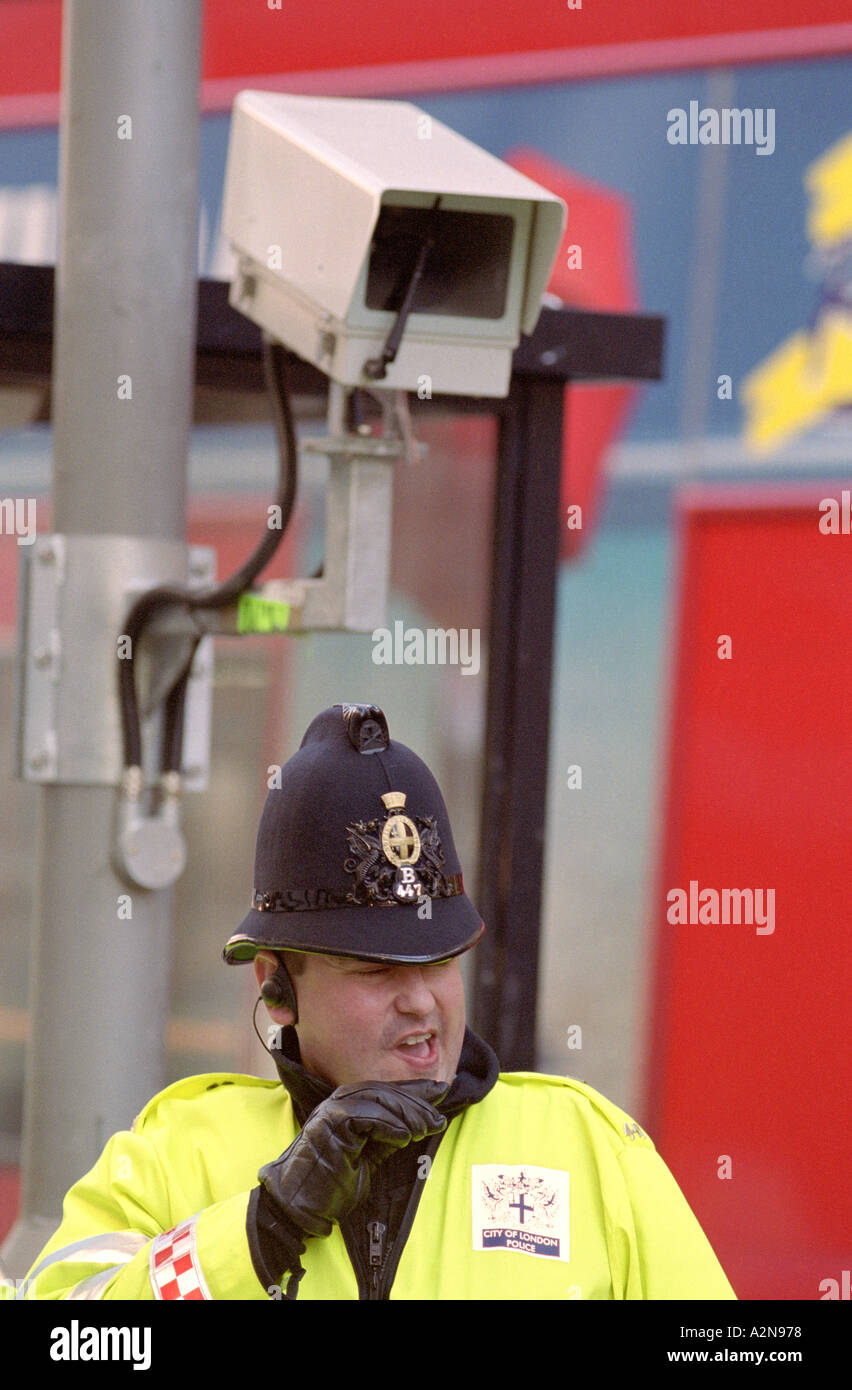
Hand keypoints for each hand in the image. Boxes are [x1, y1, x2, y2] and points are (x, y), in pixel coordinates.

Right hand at [258, 1078, 448, 1237]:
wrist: (300, 1206)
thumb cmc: (333, 1183)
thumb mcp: (372, 1154)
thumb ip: (391, 1133)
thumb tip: (423, 1118)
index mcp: (347, 1106)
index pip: (385, 1090)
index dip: (414, 1090)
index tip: (441, 1090)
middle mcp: (338, 1103)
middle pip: (383, 1091)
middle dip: (415, 1103)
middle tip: (438, 1119)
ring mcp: (331, 1111)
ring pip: (376, 1099)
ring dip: (407, 1113)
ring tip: (425, 1129)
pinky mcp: (328, 1125)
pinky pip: (365, 1116)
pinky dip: (389, 1125)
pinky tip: (405, 1137)